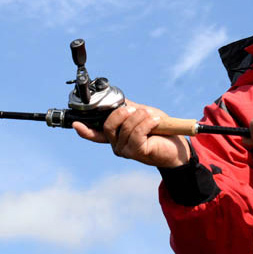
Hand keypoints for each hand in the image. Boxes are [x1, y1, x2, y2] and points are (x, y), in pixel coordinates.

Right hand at [73, 100, 191, 168]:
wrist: (177, 145)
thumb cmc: (160, 129)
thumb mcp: (141, 114)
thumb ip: (127, 108)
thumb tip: (117, 100)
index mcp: (115, 135)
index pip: (95, 134)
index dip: (84, 130)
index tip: (75, 123)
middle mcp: (117, 144)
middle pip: (109, 125)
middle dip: (122, 113)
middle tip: (136, 109)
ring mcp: (126, 150)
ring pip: (125, 127)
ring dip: (140, 117)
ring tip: (152, 116)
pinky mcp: (137, 152)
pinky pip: (137, 132)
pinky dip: (147, 122)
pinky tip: (156, 121)